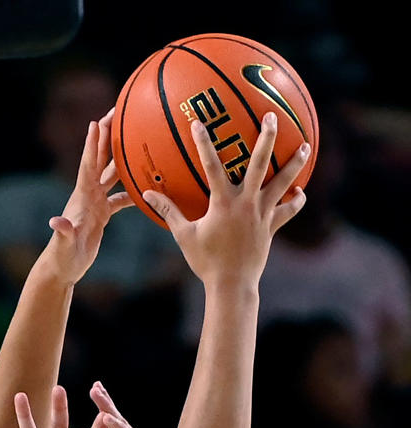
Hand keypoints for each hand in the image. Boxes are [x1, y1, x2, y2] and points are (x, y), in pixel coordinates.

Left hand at [44, 109, 134, 285]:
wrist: (63, 269)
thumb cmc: (63, 258)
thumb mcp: (64, 245)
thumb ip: (62, 233)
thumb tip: (56, 221)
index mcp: (82, 197)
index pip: (88, 165)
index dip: (92, 145)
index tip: (97, 122)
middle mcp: (88, 195)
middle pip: (100, 160)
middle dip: (107, 136)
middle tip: (117, 112)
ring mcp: (95, 204)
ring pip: (111, 174)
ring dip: (120, 155)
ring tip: (133, 136)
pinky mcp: (102, 215)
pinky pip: (120, 198)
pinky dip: (132, 189)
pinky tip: (145, 183)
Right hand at [142, 112, 309, 288]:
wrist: (231, 284)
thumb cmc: (206, 261)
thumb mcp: (184, 235)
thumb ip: (168, 212)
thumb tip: (147, 195)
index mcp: (223, 203)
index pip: (211, 166)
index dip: (203, 144)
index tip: (199, 122)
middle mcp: (246, 203)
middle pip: (260, 163)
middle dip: (266, 138)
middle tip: (272, 116)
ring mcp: (262, 213)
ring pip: (283, 182)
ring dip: (295, 163)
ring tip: (306, 146)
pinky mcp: (272, 226)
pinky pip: (288, 210)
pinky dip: (296, 200)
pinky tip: (299, 191)